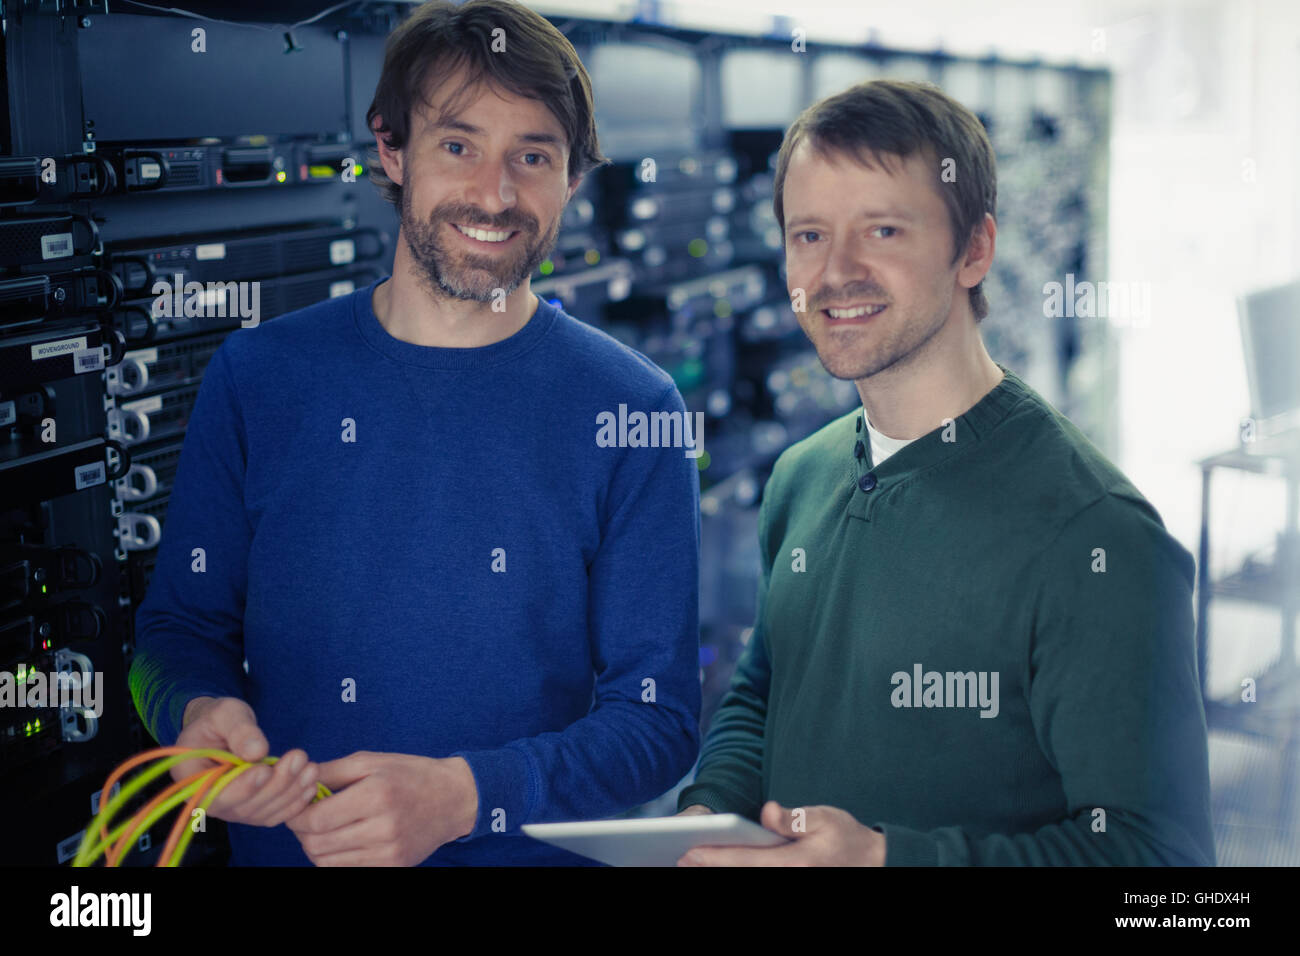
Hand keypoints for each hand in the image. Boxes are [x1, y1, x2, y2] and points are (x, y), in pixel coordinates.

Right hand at [172, 696, 318, 826]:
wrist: (225, 730)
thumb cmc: (220, 719)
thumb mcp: (225, 713)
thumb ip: (239, 730)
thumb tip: (257, 750)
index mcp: (191, 778)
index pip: (213, 795)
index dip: (241, 788)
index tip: (264, 771)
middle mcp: (209, 801)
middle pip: (243, 807)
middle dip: (275, 785)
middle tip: (299, 759)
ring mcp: (232, 809)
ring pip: (263, 812)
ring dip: (290, 793)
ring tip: (310, 768)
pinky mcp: (253, 810)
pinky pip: (274, 814)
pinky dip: (294, 803)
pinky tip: (311, 784)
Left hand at [287, 751, 477, 865]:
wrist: (453, 798)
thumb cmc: (410, 774)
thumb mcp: (371, 761)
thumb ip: (330, 771)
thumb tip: (297, 781)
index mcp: (376, 795)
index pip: (316, 820)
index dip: (297, 816)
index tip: (297, 806)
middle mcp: (383, 828)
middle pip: (317, 845)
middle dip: (303, 832)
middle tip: (309, 817)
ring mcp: (389, 852)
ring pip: (327, 862)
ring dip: (316, 847)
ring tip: (327, 827)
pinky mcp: (394, 867)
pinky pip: (347, 870)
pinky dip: (336, 857)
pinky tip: (345, 838)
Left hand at [676, 800, 886, 865]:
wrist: (873, 864)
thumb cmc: (846, 838)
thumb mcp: (826, 818)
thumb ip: (795, 817)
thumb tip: (768, 812)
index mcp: (795, 864)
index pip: (747, 862)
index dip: (716, 858)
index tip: (689, 853)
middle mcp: (789, 880)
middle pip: (741, 877)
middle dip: (710, 869)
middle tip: (678, 860)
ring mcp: (790, 885)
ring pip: (747, 881)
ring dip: (721, 873)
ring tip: (693, 864)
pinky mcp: (791, 884)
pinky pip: (758, 880)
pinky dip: (738, 872)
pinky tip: (721, 867)